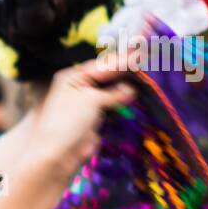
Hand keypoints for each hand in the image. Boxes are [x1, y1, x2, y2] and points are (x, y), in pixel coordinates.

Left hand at [27, 51, 136, 182]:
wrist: (60, 154)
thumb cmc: (69, 122)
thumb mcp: (90, 100)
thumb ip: (112, 93)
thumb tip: (130, 89)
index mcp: (72, 77)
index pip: (101, 66)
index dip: (121, 61)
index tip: (141, 54)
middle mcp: (79, 87)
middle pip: (106, 76)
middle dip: (125, 71)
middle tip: (147, 60)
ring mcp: (88, 102)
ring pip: (111, 90)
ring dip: (126, 86)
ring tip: (146, 76)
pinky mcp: (95, 117)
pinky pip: (113, 105)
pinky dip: (124, 101)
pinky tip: (138, 94)